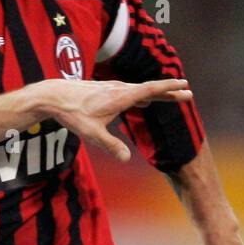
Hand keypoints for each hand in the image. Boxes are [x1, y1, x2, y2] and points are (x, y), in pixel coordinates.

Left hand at [34, 77, 191, 161]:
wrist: (55, 96)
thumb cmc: (73, 114)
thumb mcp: (92, 134)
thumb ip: (111, 146)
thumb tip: (127, 158)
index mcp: (120, 97)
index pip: (150, 90)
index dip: (168, 89)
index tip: (184, 86)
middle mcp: (120, 89)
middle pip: (150, 89)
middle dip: (169, 91)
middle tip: (187, 93)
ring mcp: (114, 88)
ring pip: (141, 90)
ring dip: (157, 93)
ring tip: (172, 96)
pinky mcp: (107, 91)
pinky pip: (131, 92)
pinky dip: (143, 95)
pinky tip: (144, 102)